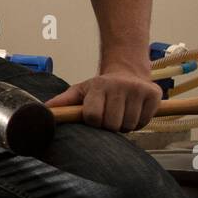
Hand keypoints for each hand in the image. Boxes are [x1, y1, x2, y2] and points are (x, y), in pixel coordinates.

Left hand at [44, 65, 162, 132]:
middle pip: (112, 124)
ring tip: (121, 113)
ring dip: (124, 125)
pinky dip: (139, 123)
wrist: (127, 72)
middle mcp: (120, 85)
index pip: (94, 117)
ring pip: (129, 125)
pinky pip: (144, 122)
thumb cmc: (100, 88)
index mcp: (99, 86)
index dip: (94, 122)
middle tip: (109, 115)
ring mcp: (138, 89)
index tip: (95, 116)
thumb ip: (63, 102)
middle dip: (109, 125)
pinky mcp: (154, 94)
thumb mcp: (81, 91)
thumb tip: (43, 111)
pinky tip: (133, 111)